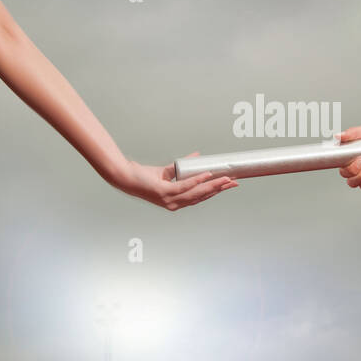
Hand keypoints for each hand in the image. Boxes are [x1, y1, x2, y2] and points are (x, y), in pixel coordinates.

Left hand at [117, 152, 238, 209]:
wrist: (126, 176)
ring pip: (196, 193)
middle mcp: (175, 204)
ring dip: (213, 185)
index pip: (201, 196)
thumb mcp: (166, 172)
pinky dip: (197, 180)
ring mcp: (170, 200)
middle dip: (220, 189)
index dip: (216, 191)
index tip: (229, 184)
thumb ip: (181, 166)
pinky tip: (207, 175)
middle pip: (203, 196)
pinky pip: (184, 186)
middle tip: (234, 182)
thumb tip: (197, 156)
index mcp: (177, 201)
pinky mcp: (164, 192)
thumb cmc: (144, 176)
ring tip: (225, 179)